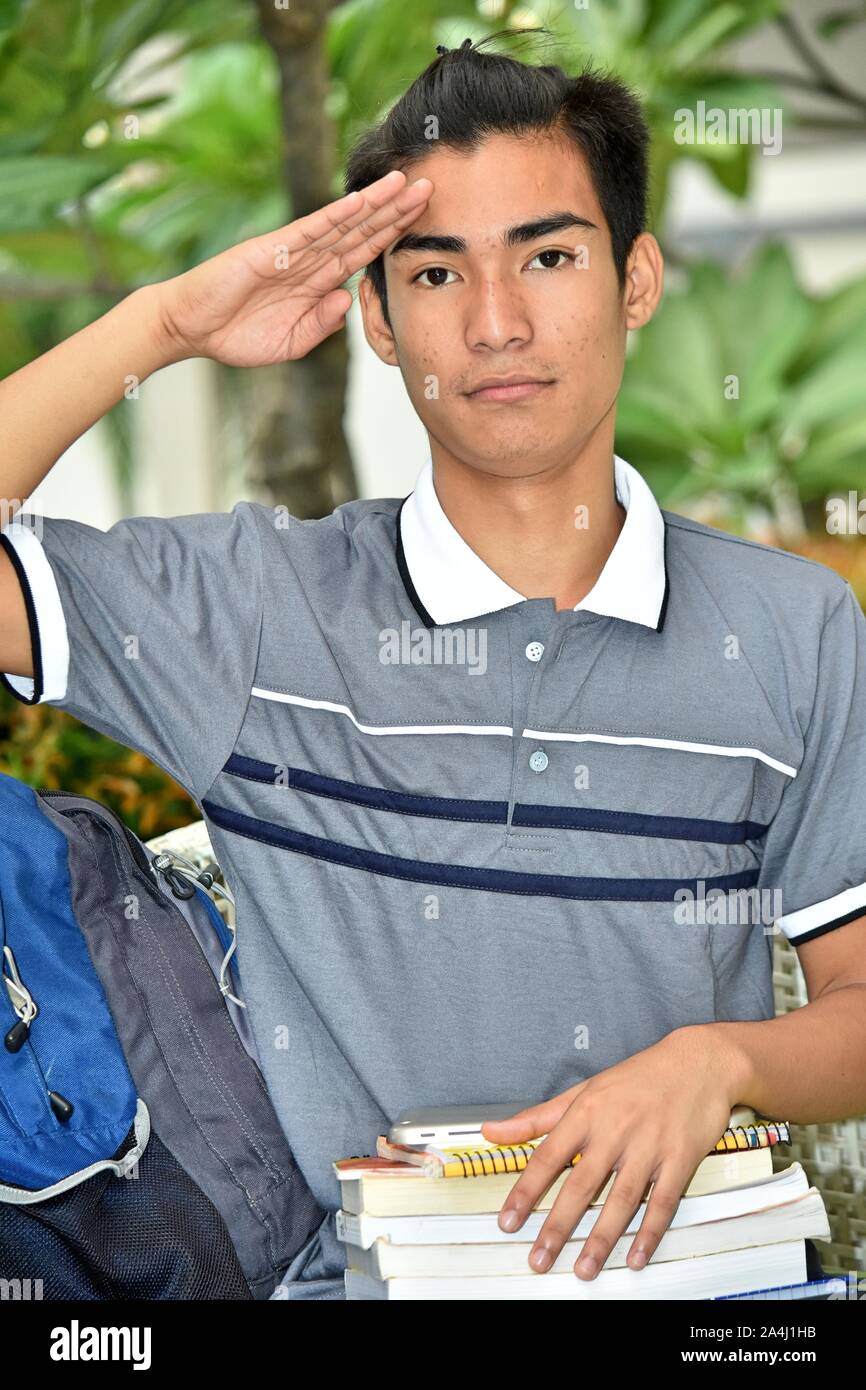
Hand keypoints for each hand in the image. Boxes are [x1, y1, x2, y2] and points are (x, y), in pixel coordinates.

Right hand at [154, 169, 432, 366]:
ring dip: (374, 204)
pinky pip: (310, 231)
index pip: (363, 253)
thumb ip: (321, 322)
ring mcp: (292, 251)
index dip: (393, 236)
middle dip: (395, 210)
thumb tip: (348, 297)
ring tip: (405, 183)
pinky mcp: (271, 249)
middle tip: (430, 186)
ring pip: (342, 224)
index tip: (424, 221)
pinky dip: (335, 216)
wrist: (192, 328)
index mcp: (316, 281)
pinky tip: (360, 202)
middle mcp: (309, 260)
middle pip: (361, 231)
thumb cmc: (235, 335)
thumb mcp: (291, 341)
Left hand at [480, 1026, 744, 1278]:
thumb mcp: (583, 1091)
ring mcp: (649, 1146)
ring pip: (621, 1200)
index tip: (508, 1221)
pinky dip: (650, 1232)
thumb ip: (537, 1118)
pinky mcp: (680, 1159)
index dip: (526, 1192)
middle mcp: (615, 1130)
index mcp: (586, 1112)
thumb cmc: (637, 1077)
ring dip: (602, 1239)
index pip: (548, 1157)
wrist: (698, 1062)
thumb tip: (492, 1132)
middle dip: (558, 1226)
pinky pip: (663, 1202)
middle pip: (582, 1185)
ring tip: (584, 1269)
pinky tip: (637, 1257)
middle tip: (539, 1259)